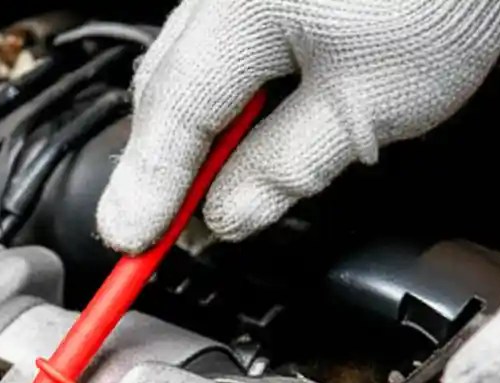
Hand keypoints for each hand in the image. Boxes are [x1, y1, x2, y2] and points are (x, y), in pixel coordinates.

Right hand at [96, 0, 499, 253]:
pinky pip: (217, 44)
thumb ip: (285, 167)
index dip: (148, 190)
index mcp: (238, 14)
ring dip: (186, 134)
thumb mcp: (370, 107)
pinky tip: (235, 131)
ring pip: (186, 65)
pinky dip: (217, 97)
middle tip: (155, 232)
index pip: (171, 119)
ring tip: (196, 193)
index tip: (130, 243)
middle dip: (156, 167)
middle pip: (162, 90)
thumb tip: (229, 215)